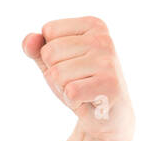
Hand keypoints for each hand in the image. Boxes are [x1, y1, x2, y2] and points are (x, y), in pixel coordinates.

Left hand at [23, 16, 133, 140]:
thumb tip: (30, 39)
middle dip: (55, 71)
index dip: (51, 53)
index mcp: (93, 25)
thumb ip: (35, 47)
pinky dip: (72, 100)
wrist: (105, 115)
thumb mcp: (52, 61)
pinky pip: (70, 91)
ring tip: (82, 89)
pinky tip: (88, 100)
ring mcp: (109, 62)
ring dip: (63, 87)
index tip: (72, 63)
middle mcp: (104, 40)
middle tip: (76, 79)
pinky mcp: (110, 86)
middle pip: (50, 52)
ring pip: (56, 74)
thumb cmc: (78, 81)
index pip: (48, 30)